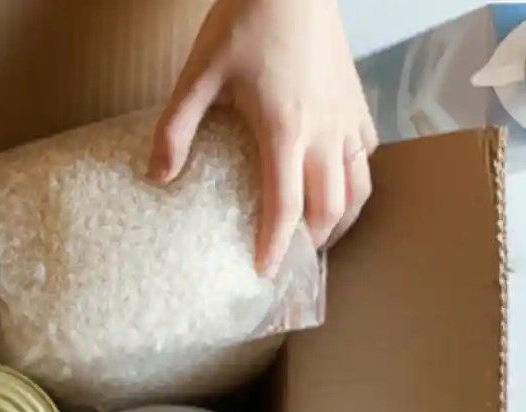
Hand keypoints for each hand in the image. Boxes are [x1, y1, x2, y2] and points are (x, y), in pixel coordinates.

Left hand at [150, 0, 377, 276]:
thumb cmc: (245, 24)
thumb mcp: (198, 76)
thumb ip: (175, 130)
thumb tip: (158, 179)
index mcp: (285, 130)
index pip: (286, 206)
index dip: (275, 246)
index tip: (264, 274)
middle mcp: (325, 131)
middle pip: (332, 208)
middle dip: (313, 243)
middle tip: (289, 261)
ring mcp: (347, 117)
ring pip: (360, 188)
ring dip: (341, 220)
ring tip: (317, 237)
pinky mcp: (358, 102)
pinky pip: (367, 155)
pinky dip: (356, 182)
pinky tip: (337, 185)